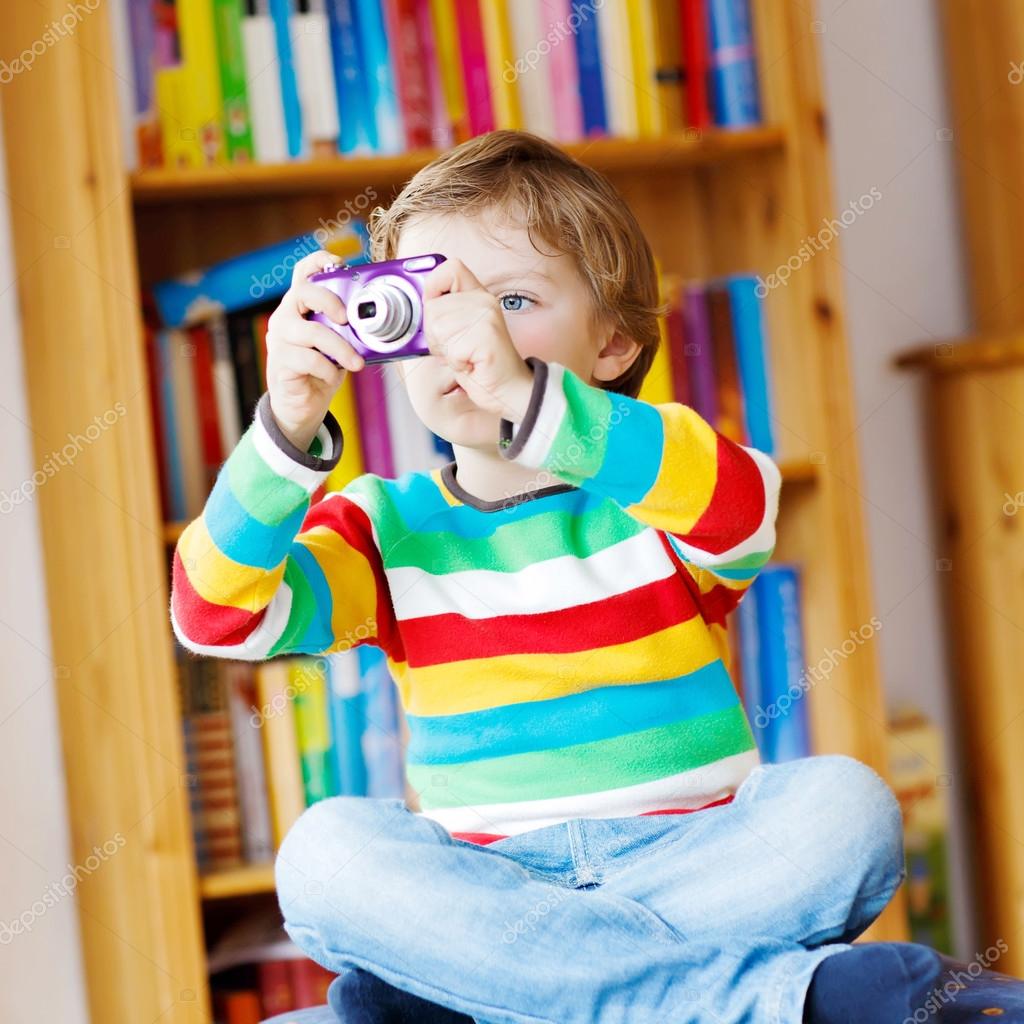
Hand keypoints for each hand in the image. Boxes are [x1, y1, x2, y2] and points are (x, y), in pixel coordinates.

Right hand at [265, 250, 366, 451]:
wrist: (301, 405)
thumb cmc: (321, 369)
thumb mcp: (337, 344)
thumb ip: (347, 329)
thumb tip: (380, 323)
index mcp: (301, 306)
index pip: (303, 272)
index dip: (319, 261)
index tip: (340, 265)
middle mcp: (286, 316)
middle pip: (303, 292)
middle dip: (330, 301)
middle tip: (347, 319)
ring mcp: (280, 338)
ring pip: (312, 332)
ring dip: (340, 348)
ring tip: (357, 363)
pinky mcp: (281, 361)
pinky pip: (310, 360)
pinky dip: (328, 370)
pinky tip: (333, 376)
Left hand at [421, 257, 534, 420]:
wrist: (510, 390)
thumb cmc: (481, 365)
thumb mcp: (459, 332)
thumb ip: (443, 314)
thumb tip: (416, 307)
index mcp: (478, 295)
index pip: (450, 268)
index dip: (433, 286)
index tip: (434, 310)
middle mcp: (484, 301)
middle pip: (433, 308)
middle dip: (435, 335)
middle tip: (456, 347)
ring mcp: (488, 318)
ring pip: (438, 328)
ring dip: (446, 351)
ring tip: (465, 356)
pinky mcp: (487, 338)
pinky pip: (451, 349)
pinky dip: (456, 363)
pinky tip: (472, 365)